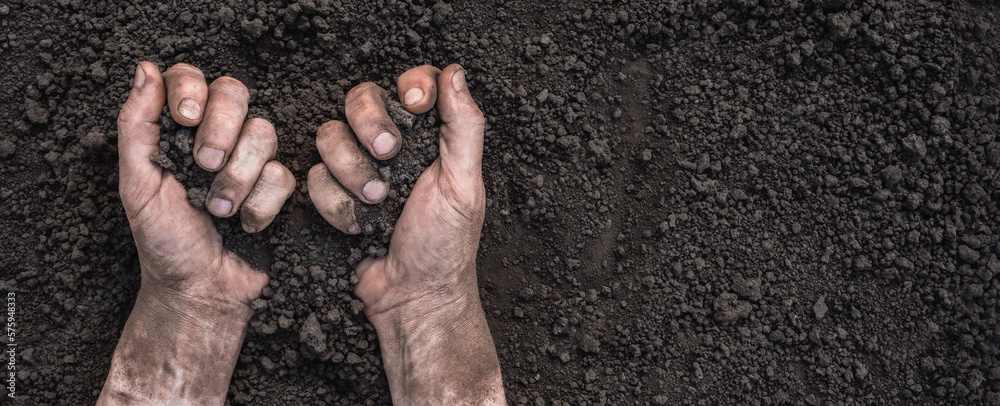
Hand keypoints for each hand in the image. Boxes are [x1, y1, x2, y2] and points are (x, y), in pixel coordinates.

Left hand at [98, 62, 293, 404]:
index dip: (192, 90)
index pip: (191, 78)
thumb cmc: (165, 242)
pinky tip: (245, 224)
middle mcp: (217, 136)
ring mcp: (250, 160)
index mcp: (177, 130)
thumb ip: (137, 127)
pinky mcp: (278, 187)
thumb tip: (145, 70)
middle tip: (204, 165)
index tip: (184, 120)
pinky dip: (260, 205)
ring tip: (218, 210)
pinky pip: (282, 175)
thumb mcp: (136, 184)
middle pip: (235, 92)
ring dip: (238, 178)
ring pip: (264, 133)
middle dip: (222, 128)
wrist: (202, 289)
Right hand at [308, 65, 504, 404]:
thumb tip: (455, 72)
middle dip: (367, 122)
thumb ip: (464, 126)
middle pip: (359, 98)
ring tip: (377, 202)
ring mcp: (359, 169)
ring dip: (351, 170)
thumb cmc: (445, 245)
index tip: (415, 103)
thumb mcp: (464, 184)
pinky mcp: (334, 196)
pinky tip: (359, 226)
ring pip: (329, 136)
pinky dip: (337, 204)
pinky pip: (315, 178)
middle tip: (388, 152)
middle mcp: (393, 147)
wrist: (411, 297)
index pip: (412, 83)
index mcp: (430, 138)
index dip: (409, 84)